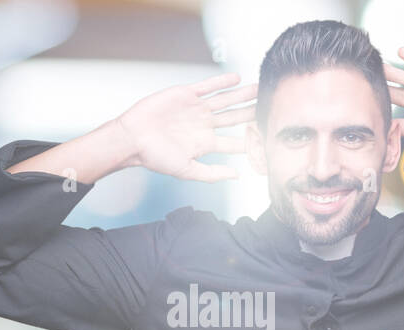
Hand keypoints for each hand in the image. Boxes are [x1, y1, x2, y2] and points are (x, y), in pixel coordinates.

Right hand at [113, 73, 255, 181]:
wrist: (133, 139)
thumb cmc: (155, 157)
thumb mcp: (187, 170)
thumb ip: (212, 173)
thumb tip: (237, 176)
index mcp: (205, 144)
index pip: (234, 143)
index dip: (250, 140)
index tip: (267, 138)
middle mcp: (203, 125)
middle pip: (234, 118)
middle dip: (251, 113)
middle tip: (270, 107)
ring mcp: (196, 109)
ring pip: (225, 100)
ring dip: (242, 94)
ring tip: (259, 88)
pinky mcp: (186, 95)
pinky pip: (207, 86)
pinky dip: (221, 82)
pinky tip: (236, 78)